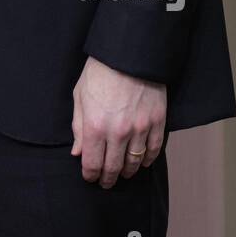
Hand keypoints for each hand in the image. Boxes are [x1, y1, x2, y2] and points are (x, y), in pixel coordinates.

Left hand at [71, 56, 165, 187]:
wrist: (128, 53)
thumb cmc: (100, 72)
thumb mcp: (80, 96)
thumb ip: (79, 127)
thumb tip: (78, 152)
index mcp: (95, 127)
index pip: (93, 163)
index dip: (90, 175)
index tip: (90, 178)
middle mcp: (118, 132)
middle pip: (114, 167)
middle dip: (108, 178)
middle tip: (106, 182)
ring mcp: (140, 128)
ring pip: (135, 162)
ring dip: (128, 171)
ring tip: (123, 174)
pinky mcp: (157, 122)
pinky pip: (154, 150)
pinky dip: (148, 160)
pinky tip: (142, 162)